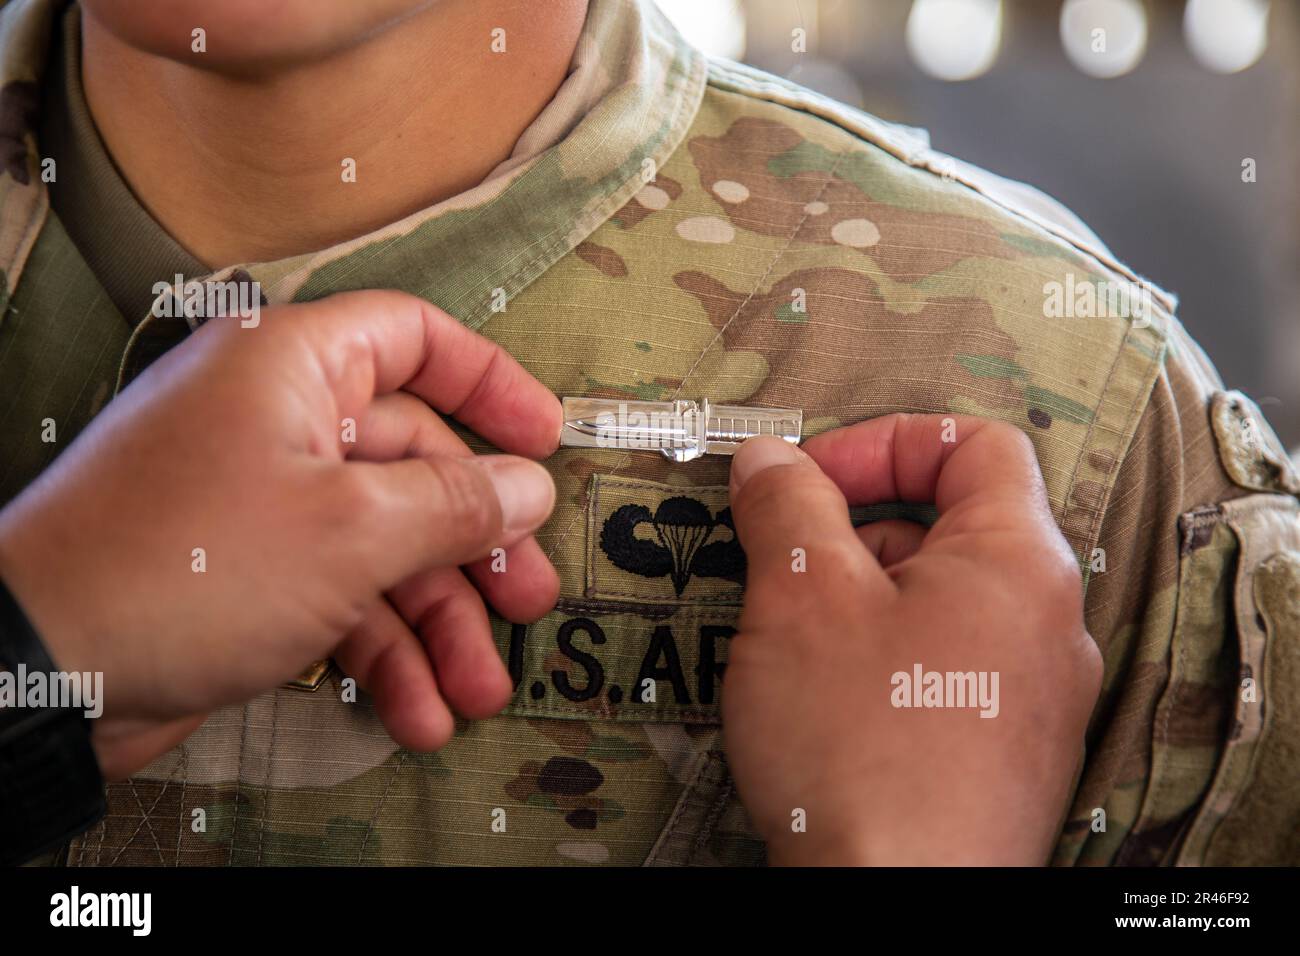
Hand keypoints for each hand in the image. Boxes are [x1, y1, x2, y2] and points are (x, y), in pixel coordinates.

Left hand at [0, 290, 561, 777]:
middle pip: (414, 465)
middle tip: (529, 604)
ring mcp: (262, 501)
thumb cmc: (193, 566)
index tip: (548, 437)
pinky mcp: (247, 572)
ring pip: (383, 545)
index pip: (416, 339)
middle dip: (475, 549)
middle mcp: (281, 421)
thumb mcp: (354, 531)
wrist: (44, 671)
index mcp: (296, 366)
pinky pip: (338, 593)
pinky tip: (415, 711)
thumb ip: (456, 504)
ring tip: (476, 691)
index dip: (492, 383)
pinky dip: (380, 650)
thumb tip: (529, 486)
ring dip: (436, 623)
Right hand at [721, 415, 1101, 865]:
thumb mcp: (800, 598)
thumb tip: (770, 460)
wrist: (898, 906)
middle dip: (855, 528)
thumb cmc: (862, 748)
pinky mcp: (1007, 755)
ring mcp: (1034, 698)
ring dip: (862, 600)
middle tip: (783, 564)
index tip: (810, 480)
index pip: (974, 447)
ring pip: (941, 605)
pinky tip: (829, 704)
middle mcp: (1047, 624)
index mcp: (1018, 562)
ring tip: (795, 645)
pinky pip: (945, 672)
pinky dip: (885, 662)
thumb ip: (786, 507)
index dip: (883, 443)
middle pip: (952, 527)